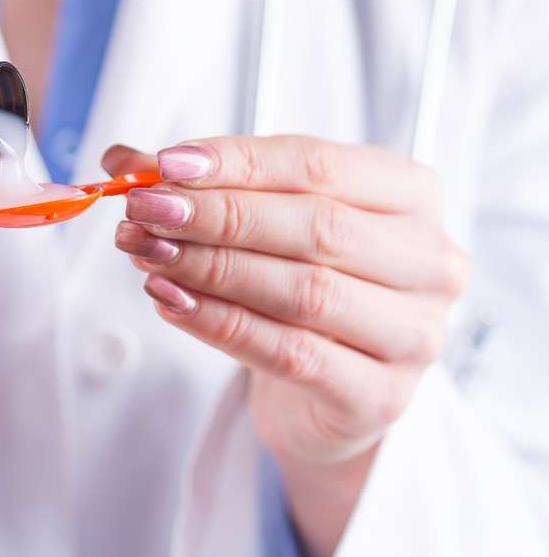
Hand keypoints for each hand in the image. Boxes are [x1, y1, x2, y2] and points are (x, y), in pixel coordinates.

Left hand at [105, 135, 469, 556]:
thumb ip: (205, 184)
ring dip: (211, 268)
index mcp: (410, 194)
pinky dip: (220, 324)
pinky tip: (170, 300)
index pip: (317, 164)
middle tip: (144, 210)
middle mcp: (429, 260)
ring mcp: (415, 333)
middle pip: (314, 226)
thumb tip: (126, 160)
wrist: (330, 388)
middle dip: (217, 215)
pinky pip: (291, 354)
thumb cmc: (303, 280)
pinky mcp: (381, 396)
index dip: (237, 162)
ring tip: (146, 253)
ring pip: (303, 291)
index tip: (164, 164)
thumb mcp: (265, 218)